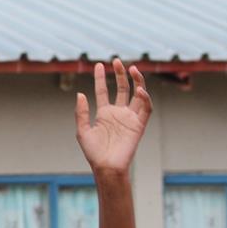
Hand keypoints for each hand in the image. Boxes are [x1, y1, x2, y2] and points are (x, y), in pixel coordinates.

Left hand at [75, 59, 151, 174]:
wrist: (106, 166)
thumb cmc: (93, 152)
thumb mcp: (82, 131)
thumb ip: (81, 113)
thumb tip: (80, 94)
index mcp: (104, 113)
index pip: (103, 90)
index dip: (100, 78)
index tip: (98, 65)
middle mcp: (118, 112)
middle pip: (121, 88)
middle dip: (120, 74)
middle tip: (117, 61)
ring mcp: (130, 117)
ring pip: (137, 93)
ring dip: (136, 80)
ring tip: (132, 68)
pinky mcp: (140, 124)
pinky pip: (146, 108)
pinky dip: (145, 98)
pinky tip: (139, 90)